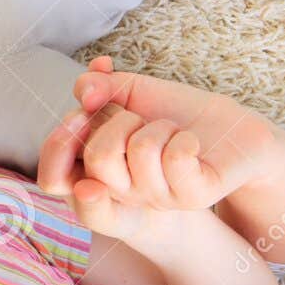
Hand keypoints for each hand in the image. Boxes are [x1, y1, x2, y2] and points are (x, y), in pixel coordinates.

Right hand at [37, 56, 277, 211]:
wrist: (230, 127)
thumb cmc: (175, 112)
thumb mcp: (130, 93)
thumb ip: (99, 87)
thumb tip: (84, 89)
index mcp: (100, 175)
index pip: (54, 177)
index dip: (62, 140)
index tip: (87, 108)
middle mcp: (123, 193)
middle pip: (98, 156)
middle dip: (124, 119)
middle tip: (143, 122)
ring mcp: (157, 198)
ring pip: (140, 150)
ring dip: (162, 126)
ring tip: (173, 133)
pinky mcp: (192, 196)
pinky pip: (176, 158)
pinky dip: (185, 137)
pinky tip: (193, 144)